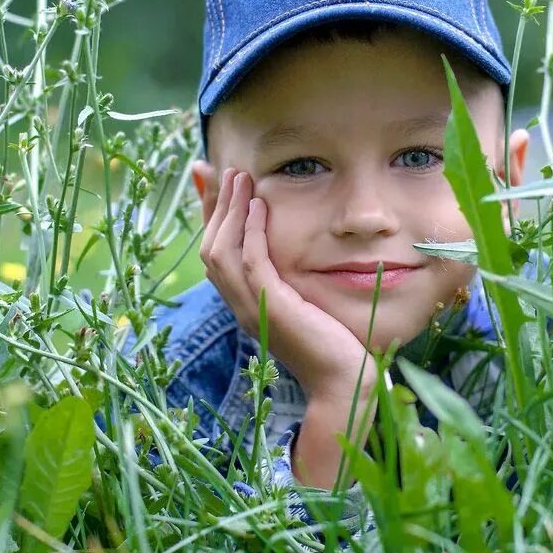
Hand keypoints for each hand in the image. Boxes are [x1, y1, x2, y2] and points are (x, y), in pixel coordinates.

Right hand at [199, 167, 377, 401]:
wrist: (343, 384)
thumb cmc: (334, 347)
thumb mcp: (306, 306)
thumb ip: (293, 282)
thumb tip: (293, 255)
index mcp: (246, 305)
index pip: (217, 253)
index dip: (210, 216)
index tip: (209, 180)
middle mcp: (241, 307)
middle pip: (211, 247)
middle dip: (214, 205)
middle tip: (222, 168)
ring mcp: (252, 309)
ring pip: (223, 252)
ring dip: (229, 210)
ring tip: (239, 176)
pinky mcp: (272, 308)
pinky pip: (251, 263)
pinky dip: (250, 232)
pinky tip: (258, 205)